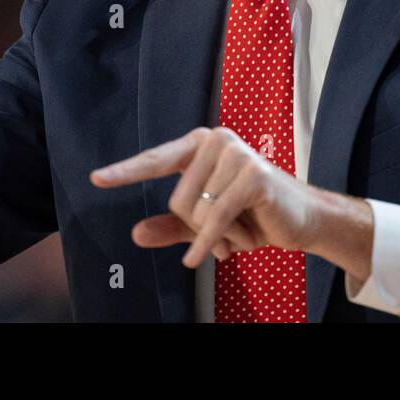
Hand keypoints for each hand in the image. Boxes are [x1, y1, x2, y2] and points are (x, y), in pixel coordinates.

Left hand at [89, 126, 326, 268]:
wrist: (303, 219)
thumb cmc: (253, 215)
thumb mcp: (206, 223)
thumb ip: (172, 226)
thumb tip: (135, 234)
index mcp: (201, 145)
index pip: (156, 160)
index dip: (125, 171)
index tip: (96, 178)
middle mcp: (217, 141)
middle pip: (178, 200)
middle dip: (198, 227)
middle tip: (227, 228)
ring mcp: (237, 154)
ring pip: (196, 211)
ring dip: (214, 234)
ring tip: (241, 228)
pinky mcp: (253, 176)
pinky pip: (216, 218)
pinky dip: (208, 243)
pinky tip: (202, 258)